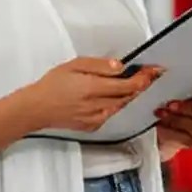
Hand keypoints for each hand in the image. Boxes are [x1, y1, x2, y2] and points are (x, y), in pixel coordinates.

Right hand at [17, 57, 159, 132]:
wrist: (37, 108)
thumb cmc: (52, 85)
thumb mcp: (74, 65)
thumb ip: (99, 65)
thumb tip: (120, 66)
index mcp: (92, 88)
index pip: (127, 85)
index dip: (144, 78)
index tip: (154, 71)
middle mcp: (97, 106)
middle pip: (128, 96)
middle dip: (141, 85)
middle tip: (150, 74)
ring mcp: (96, 118)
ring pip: (122, 106)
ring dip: (130, 95)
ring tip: (134, 82)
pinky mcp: (93, 126)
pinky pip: (112, 114)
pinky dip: (117, 104)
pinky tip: (114, 96)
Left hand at [155, 85, 191, 158]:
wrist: (171, 120)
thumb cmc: (179, 98)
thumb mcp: (179, 86)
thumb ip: (179, 79)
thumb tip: (160, 70)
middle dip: (190, 108)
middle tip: (172, 104)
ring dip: (177, 119)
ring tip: (162, 112)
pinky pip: (186, 138)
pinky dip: (172, 131)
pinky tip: (161, 124)